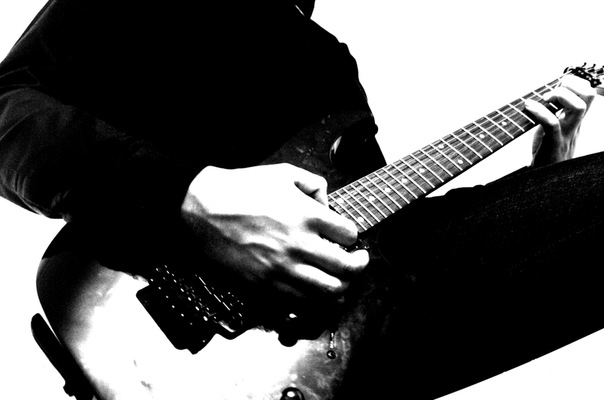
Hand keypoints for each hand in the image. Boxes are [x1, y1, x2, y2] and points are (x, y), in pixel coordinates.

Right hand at [180, 163, 368, 304]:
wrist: (201, 208)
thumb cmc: (240, 188)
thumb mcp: (282, 173)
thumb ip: (313, 184)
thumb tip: (326, 203)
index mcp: (307, 216)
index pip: (350, 235)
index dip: (352, 236)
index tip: (347, 237)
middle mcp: (299, 245)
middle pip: (347, 269)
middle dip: (358, 267)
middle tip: (358, 262)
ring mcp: (282, 269)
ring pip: (329, 293)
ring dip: (340, 288)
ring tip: (339, 282)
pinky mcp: (264, 286)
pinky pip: (300, 304)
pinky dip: (313, 302)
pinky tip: (312, 293)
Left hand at [526, 75, 595, 166]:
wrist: (543, 177)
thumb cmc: (546, 150)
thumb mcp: (554, 126)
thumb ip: (555, 111)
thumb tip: (545, 92)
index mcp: (575, 119)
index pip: (588, 93)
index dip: (575, 82)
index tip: (556, 84)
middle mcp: (575, 124)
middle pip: (589, 96)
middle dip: (570, 84)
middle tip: (550, 92)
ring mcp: (567, 134)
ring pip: (579, 107)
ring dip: (560, 96)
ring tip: (542, 99)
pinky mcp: (554, 143)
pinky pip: (553, 123)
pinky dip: (540, 112)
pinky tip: (527, 107)